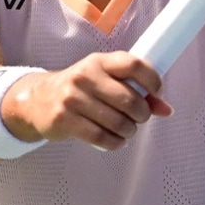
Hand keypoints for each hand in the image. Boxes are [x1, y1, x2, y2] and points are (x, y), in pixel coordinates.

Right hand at [0, 51, 172, 151]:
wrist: (38, 100)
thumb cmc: (82, 90)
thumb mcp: (105, 81)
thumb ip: (135, 90)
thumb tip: (166, 109)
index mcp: (99, 61)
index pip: (133, 64)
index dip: (152, 80)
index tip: (157, 92)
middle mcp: (85, 76)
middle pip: (129, 99)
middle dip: (142, 114)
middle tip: (139, 118)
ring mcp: (73, 98)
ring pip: (118, 122)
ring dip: (129, 130)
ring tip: (127, 130)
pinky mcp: (64, 120)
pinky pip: (101, 137)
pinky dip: (115, 142)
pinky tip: (115, 139)